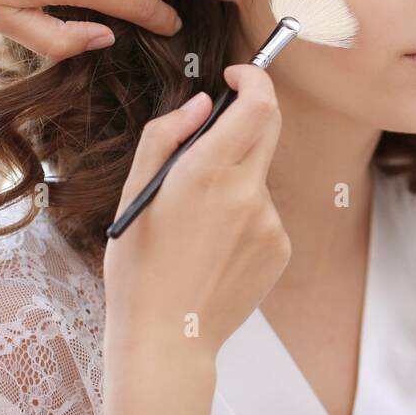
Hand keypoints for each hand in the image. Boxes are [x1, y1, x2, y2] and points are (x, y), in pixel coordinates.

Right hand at [95, 65, 285, 414]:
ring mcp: (270, 222)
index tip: (238, 76)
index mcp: (207, 171)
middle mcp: (248, 192)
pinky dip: (244, 216)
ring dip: (236, 180)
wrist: (168, 337)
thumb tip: (204, 103)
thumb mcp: (134, 193)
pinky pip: (265, 214)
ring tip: (197, 224)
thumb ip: (167, 136)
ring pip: (259, 176)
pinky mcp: (281, 247)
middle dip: (247, 118)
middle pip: (269, 128)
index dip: (254, 79)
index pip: (258, 103)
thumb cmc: (138, 266)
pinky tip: (214, 249)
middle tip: (216, 135)